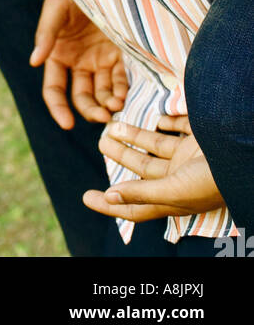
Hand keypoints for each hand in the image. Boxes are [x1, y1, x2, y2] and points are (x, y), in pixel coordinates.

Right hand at [30, 0, 127, 127]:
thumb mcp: (56, 8)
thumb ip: (45, 34)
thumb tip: (34, 62)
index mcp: (58, 55)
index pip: (54, 89)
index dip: (58, 108)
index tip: (67, 123)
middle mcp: (79, 62)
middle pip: (81, 97)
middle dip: (89, 110)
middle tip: (102, 116)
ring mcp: (100, 61)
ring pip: (103, 93)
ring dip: (107, 104)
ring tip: (115, 106)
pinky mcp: (120, 56)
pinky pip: (121, 80)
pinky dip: (122, 91)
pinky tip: (123, 97)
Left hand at [83, 115, 226, 221]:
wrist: (244, 154)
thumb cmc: (212, 179)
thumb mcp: (176, 190)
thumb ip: (143, 193)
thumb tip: (110, 197)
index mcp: (171, 198)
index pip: (135, 207)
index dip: (110, 207)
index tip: (85, 197)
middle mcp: (177, 178)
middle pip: (140, 170)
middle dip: (119, 157)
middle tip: (100, 142)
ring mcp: (187, 157)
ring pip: (153, 146)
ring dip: (133, 136)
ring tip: (112, 125)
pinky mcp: (197, 137)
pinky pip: (176, 128)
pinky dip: (164, 122)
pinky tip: (153, 117)